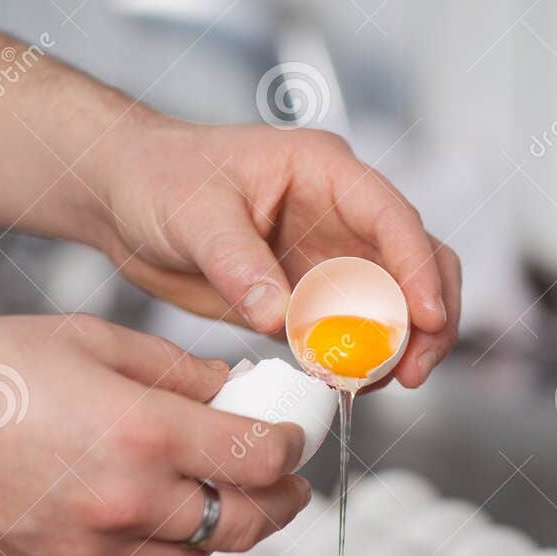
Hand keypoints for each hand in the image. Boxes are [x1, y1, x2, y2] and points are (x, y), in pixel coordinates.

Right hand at [0, 314, 311, 555]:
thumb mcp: (92, 341)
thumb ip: (177, 372)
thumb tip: (233, 391)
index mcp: (144, 435)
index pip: (262, 460)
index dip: (292, 449)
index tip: (292, 437)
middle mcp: (127, 503)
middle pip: (247, 524)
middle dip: (279, 503)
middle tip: (286, 484)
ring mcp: (92, 549)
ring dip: (220, 528)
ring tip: (217, 495)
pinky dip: (156, 544)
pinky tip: (145, 508)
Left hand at [95, 121, 461, 388]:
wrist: (127, 200)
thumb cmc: (160, 177)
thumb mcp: (194, 214)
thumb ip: (239, 263)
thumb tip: (282, 315)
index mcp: (324, 170)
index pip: (392, 218)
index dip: (417, 268)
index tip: (427, 317)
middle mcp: (341, 212)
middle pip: (418, 261)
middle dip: (429, 317)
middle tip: (415, 369)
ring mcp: (332, 257)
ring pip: (397, 302)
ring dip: (401, 346)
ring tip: (383, 385)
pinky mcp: (313, 298)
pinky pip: (355, 332)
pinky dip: (361, 361)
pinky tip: (347, 383)